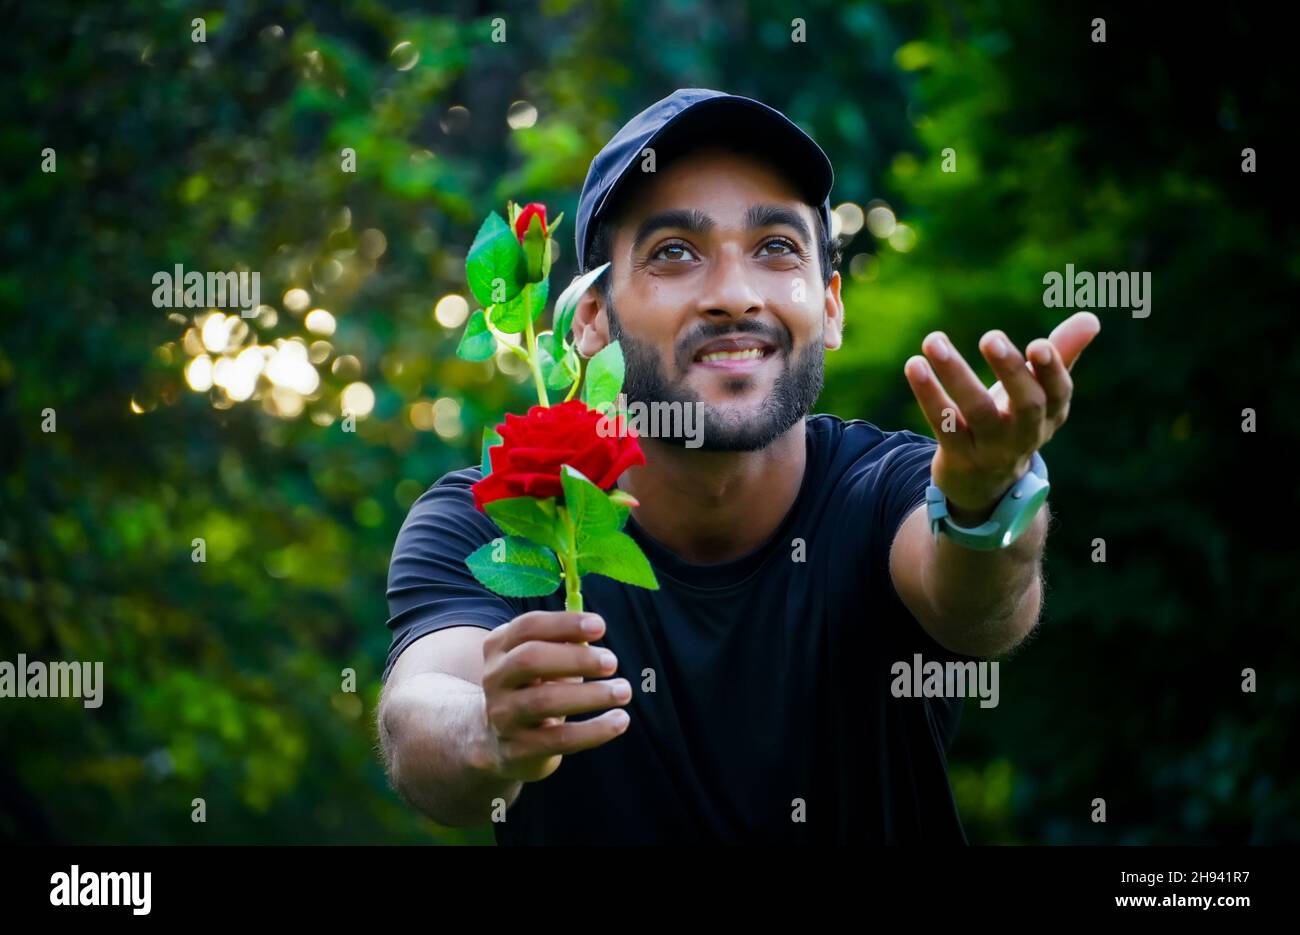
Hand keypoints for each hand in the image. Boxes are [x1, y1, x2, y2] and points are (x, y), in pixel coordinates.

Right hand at [479, 611, 630, 782]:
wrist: (498, 741)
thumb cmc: (533, 687)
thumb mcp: (542, 660)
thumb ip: (565, 642)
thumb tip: (595, 629)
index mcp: (500, 648)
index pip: (527, 627)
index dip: (563, 624)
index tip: (600, 626)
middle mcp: (495, 679)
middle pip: (530, 660)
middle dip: (576, 659)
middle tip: (612, 662)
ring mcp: (503, 715)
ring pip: (545, 701)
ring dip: (591, 695)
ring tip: (624, 691)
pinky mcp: (519, 749)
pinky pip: (560, 739)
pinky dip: (594, 730)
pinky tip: (620, 720)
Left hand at [903, 312, 1100, 520]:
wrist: (984, 484)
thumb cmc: (1014, 422)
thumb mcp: (1040, 393)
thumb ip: (1061, 354)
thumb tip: (1091, 319)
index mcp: (1050, 415)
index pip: (1059, 393)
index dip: (1051, 370)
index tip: (1039, 344)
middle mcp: (1024, 435)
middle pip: (1025, 405)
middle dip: (1010, 371)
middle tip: (990, 337)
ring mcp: (991, 450)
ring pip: (977, 412)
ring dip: (956, 374)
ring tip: (933, 340)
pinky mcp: (957, 457)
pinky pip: (943, 424)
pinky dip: (929, 394)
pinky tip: (915, 365)